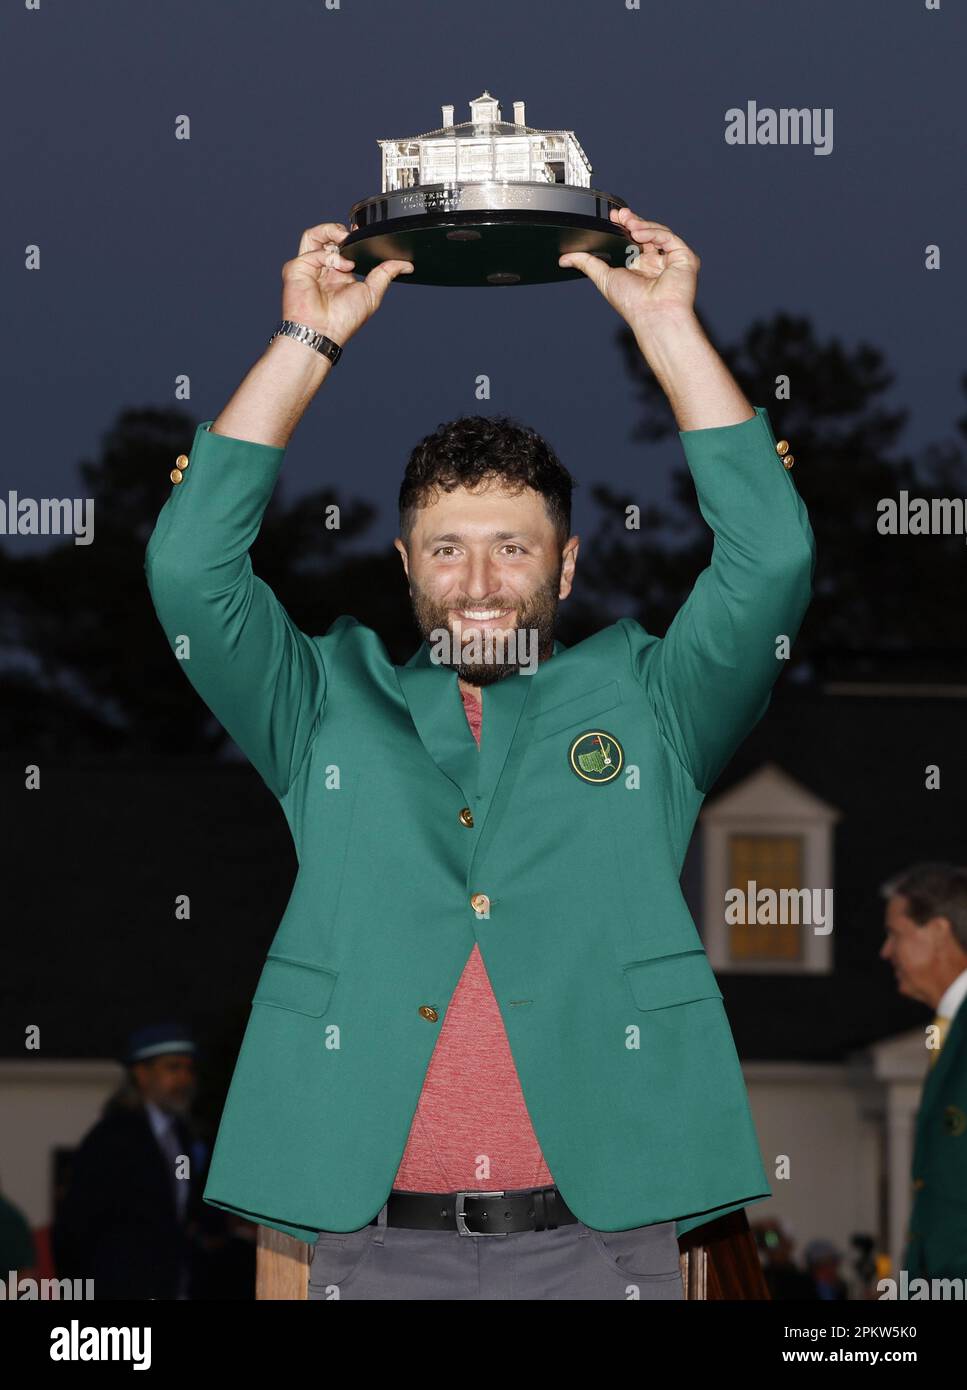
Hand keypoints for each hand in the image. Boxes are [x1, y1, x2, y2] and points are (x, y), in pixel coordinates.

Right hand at [280, 221, 412, 347]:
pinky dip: (327, 254)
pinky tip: (338, 266)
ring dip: (330, 231)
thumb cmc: (343, 320)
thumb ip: (386, 274)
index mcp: (337, 272)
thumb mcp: (372, 293)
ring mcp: (308, 267)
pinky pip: (311, 250)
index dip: (350, 235)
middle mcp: (322, 268)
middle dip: (340, 231)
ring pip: (313, 235)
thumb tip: (406, 265)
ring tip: (344, 239)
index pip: (341, 244)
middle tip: (352, 235)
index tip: (361, 231)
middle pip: (326, 236)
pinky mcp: (296, 268)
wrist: (324, 331)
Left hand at [559, 208, 699, 329]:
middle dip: (632, 221)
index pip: (632, 240)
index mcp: (640, 267)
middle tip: (619, 215)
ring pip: (657, 233)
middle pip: (645, 233)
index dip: (623, 227)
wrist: (653, 314)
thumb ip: (586, 263)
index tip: (612, 218)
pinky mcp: (685, 258)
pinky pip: (669, 238)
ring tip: (628, 224)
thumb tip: (565, 258)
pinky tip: (640, 233)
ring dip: (641, 225)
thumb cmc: (633, 305)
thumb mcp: (603, 278)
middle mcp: (656, 263)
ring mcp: (671, 260)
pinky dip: (654, 232)